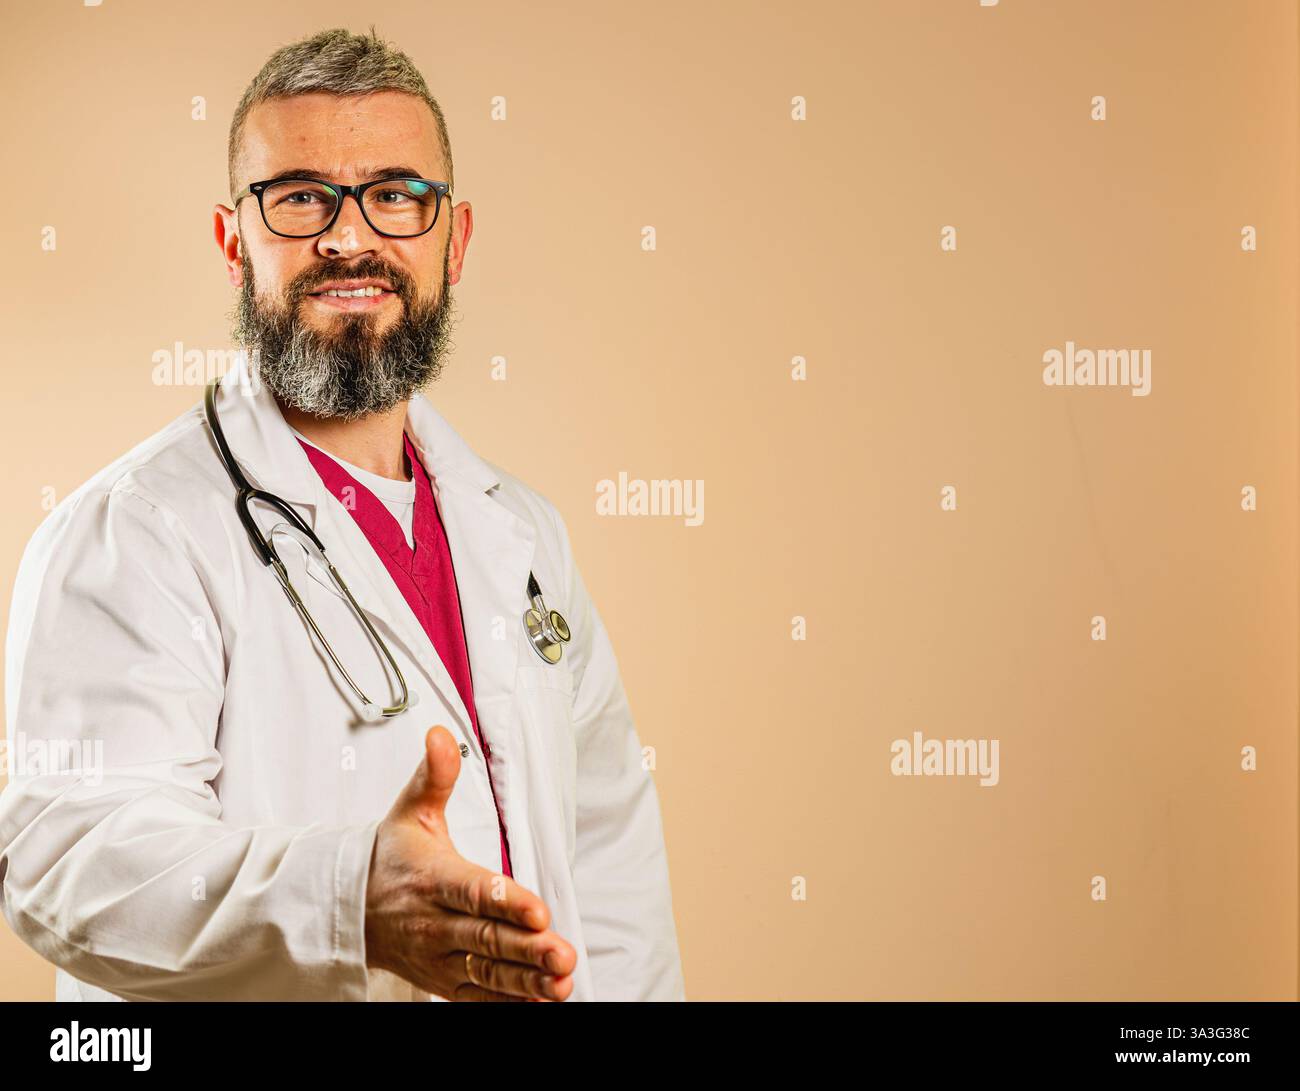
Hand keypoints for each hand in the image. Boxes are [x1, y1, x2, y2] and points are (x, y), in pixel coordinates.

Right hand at [364, 725, 577, 1000]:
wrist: (347, 907)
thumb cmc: (389, 857)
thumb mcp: (409, 810)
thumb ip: (434, 775)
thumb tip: (441, 734)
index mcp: (432, 878)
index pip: (473, 891)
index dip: (506, 902)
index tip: (539, 909)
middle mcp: (435, 922)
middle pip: (485, 938)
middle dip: (526, 948)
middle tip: (563, 952)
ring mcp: (439, 956)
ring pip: (486, 971)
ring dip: (526, 979)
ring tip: (561, 982)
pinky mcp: (443, 979)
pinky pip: (478, 996)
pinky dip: (509, 1002)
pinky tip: (541, 1000)